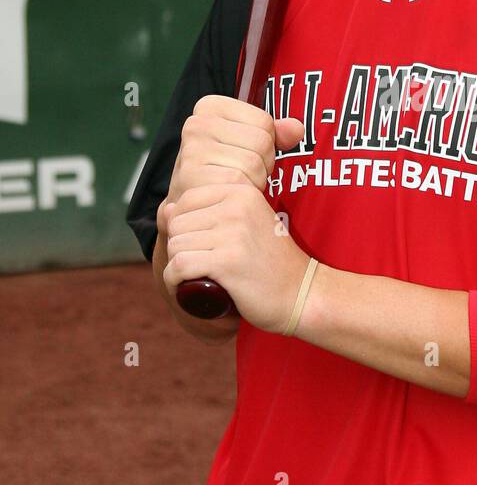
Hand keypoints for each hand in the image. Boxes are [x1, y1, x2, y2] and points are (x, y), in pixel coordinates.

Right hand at [158, 95, 303, 237]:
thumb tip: (296, 130)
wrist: (191, 206)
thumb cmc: (220, 171)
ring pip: (255, 163)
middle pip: (262, 141)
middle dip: (261, 164)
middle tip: (240, 173)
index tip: (244, 154)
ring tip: (233, 184)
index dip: (265, 144)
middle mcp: (197, 123)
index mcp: (210, 107)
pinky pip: (241, 183)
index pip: (265, 122)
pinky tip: (227, 195)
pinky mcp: (193, 176)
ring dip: (254, 181)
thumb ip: (274, 133)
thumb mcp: (246, 143)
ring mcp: (193, 149)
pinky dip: (242, 194)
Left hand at [161, 183, 312, 335]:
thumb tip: (165, 208)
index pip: (184, 201)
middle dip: (180, 249)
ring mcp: (233, 232)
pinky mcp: (228, 261)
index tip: (198, 248)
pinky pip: (180, 267)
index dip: (183, 228)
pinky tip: (185, 288)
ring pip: (175, 246)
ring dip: (177, 267)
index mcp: (240, 191)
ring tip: (195, 278)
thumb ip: (209, 211)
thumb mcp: (243, 226)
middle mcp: (236, 205)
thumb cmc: (270, 263)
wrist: (302, 293)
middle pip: (176, 224)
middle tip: (198, 267)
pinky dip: (174, 282)